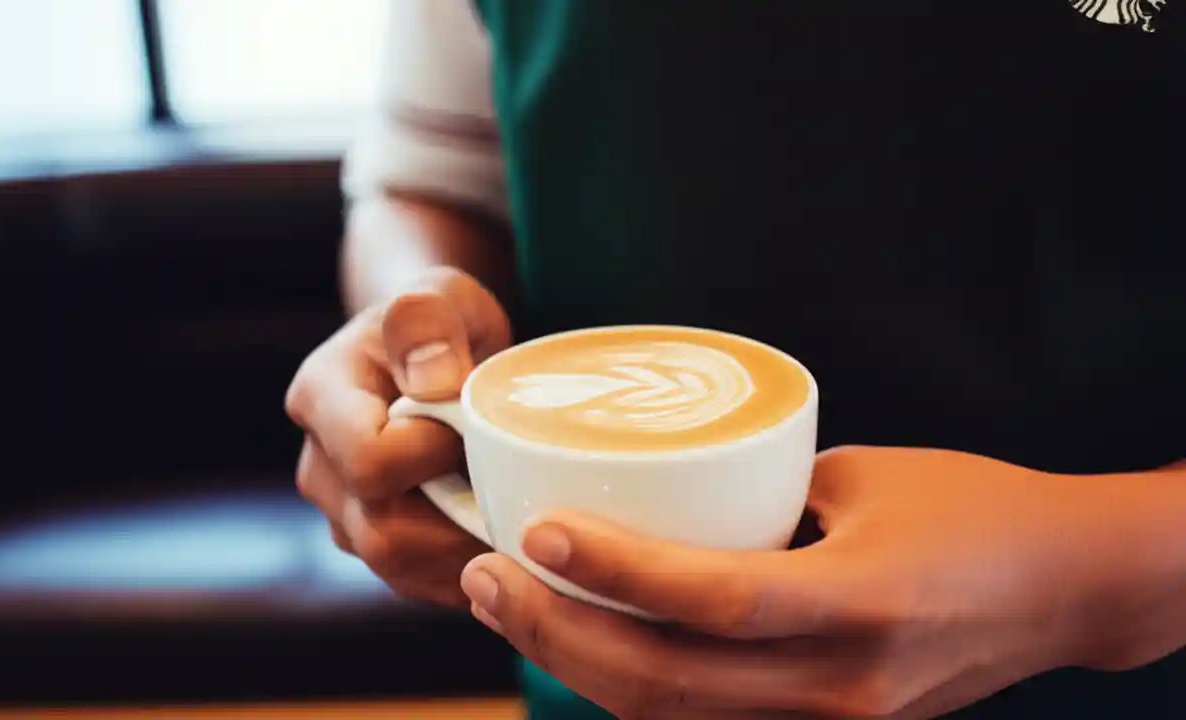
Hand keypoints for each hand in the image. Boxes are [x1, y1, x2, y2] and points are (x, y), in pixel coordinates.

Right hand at [286, 267, 510, 606]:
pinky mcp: (379, 544)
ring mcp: (345, 514)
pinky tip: (511, 539)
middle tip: (517, 485)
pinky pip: (424, 582)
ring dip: (471, 554)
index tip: (474, 423)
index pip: (369, 460)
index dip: (433, 452)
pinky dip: (472, 569)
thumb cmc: (437, 324)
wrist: (431, 357)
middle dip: (460, 520)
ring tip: (521, 515)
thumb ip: (426, 320)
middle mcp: (321, 467)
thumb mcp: (439, 295)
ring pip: (404, 570)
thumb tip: (434, 381)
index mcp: (322, 398)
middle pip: (383, 534)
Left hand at [459, 446, 1155, 718]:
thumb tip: (659, 498)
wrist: (1062, 589)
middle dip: (557, 635)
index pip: (718, 602)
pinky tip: (581, 643)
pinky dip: (633, 689)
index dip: (618, 574)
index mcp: (864, 604)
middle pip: (669, 685)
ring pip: (675, 719)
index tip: (537, 534)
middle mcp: (843, 684)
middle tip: (484, 578)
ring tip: (509, 606)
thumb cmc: (971, 509)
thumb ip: (760, 502)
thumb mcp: (863, 479)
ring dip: (578, 667)